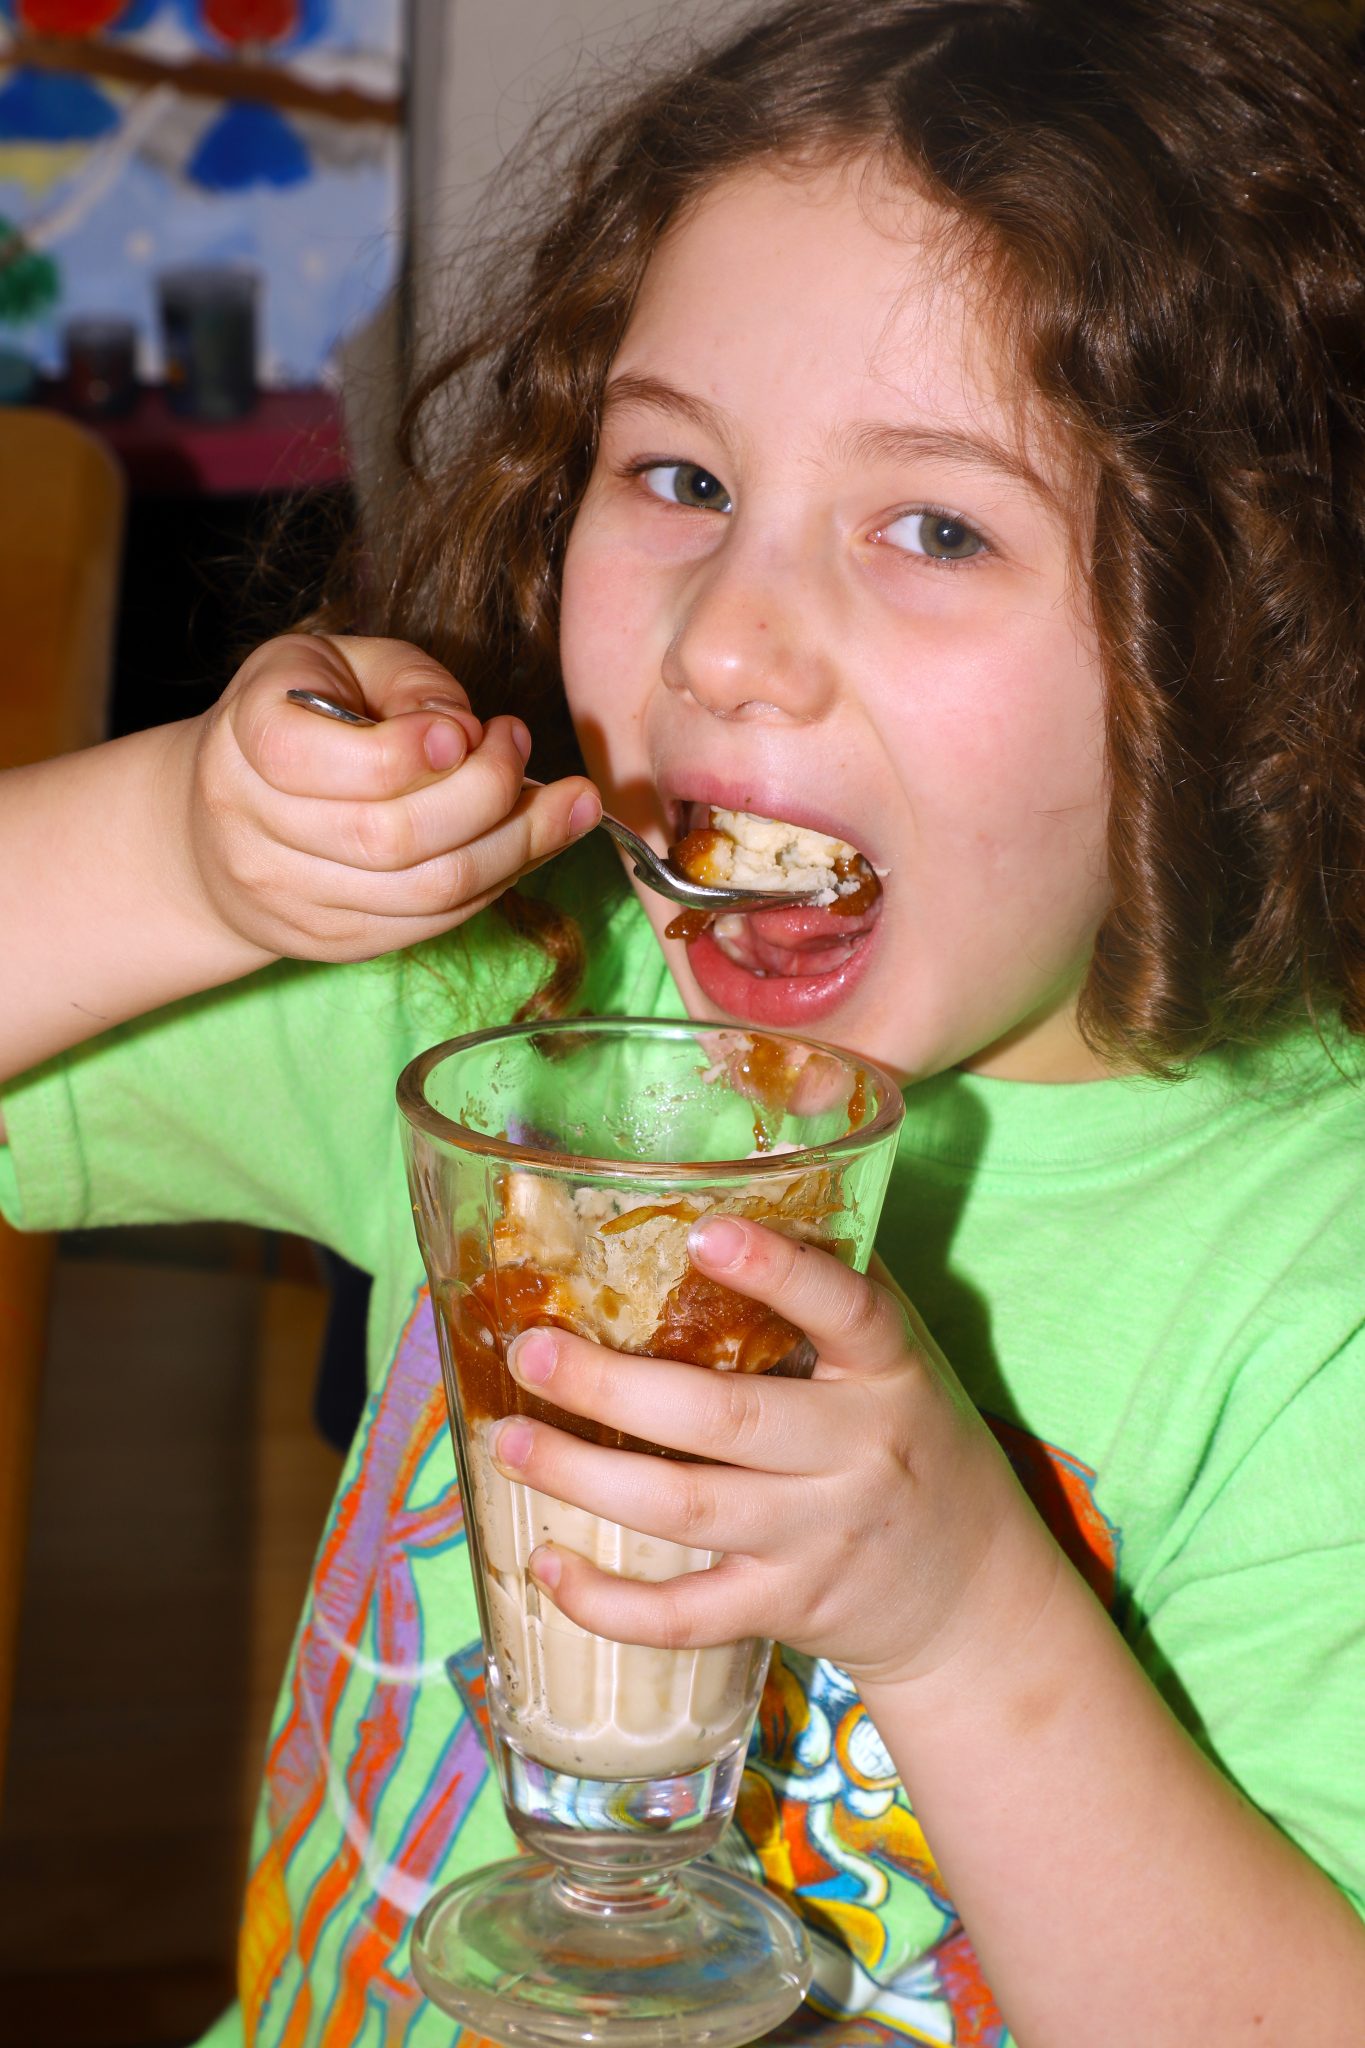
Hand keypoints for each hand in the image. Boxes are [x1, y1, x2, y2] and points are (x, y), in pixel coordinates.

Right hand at [186, 633, 600, 958]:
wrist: (209, 828)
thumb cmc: (296, 720)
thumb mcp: (339, 663)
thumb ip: (410, 683)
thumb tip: (472, 736)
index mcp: (249, 738)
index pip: (344, 764)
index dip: (420, 753)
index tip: (469, 727)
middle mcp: (253, 827)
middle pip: (396, 838)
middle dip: (489, 795)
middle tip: (521, 747)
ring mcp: (290, 897)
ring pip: (428, 893)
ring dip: (517, 847)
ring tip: (564, 802)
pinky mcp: (330, 942)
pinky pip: (433, 924)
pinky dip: (496, 883)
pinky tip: (528, 843)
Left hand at [489, 1216, 1044, 1690]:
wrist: (976, 1597)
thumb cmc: (911, 1440)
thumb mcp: (898, 1360)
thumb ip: (830, 1287)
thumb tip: (730, 1190)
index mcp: (888, 1370)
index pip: (846, 1309)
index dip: (778, 1271)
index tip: (703, 1233)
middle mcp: (857, 1451)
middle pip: (726, 1418)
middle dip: (615, 1386)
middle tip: (531, 1351)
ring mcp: (819, 1537)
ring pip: (689, 1510)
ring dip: (586, 1477)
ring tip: (510, 1442)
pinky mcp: (786, 1608)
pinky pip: (685, 1617)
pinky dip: (609, 1603)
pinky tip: (547, 1565)